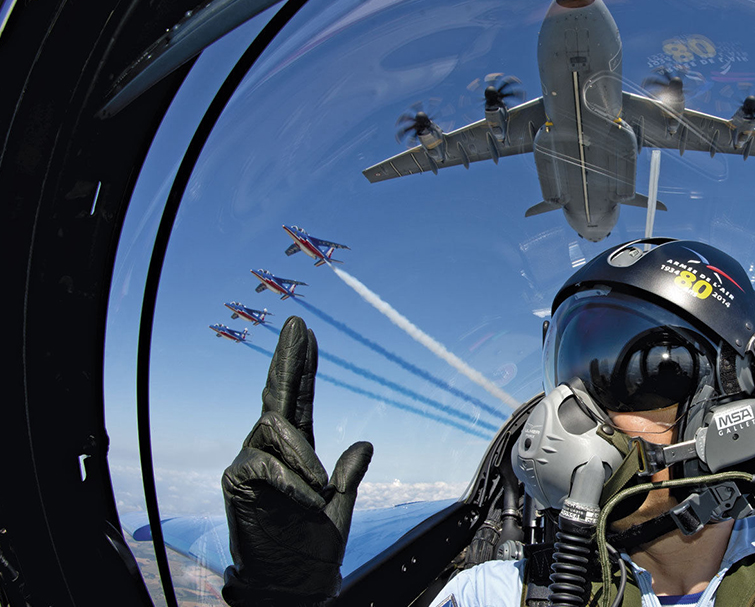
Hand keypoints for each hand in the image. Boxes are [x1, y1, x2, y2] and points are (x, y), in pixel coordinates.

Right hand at [222, 316, 372, 605]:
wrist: (292, 582)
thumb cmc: (311, 547)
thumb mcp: (339, 506)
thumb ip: (348, 475)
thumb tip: (364, 444)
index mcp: (296, 451)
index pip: (299, 397)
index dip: (301, 365)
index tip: (306, 332)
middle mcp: (270, 449)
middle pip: (277, 394)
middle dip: (287, 359)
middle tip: (298, 326)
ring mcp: (250, 462)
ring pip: (275, 426)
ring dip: (303, 456)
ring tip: (319, 490)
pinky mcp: (236, 481)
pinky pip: (265, 463)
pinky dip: (292, 480)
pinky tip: (308, 498)